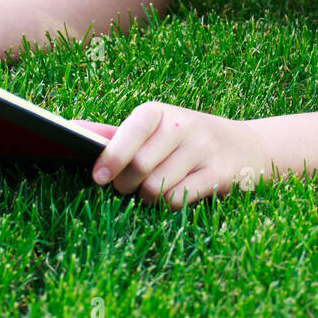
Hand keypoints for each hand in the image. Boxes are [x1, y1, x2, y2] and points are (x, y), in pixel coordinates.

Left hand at [70, 102, 268, 209]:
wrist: (246, 147)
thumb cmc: (185, 140)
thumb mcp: (154, 129)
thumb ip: (115, 133)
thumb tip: (71, 128)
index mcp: (158, 112)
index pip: (130, 130)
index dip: (112, 156)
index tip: (97, 178)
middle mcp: (181, 125)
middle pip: (139, 167)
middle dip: (126, 185)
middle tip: (128, 187)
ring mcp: (202, 149)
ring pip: (156, 186)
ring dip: (147, 197)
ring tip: (152, 190)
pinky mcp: (218, 174)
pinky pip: (178, 199)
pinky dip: (168, 204)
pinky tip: (173, 195)